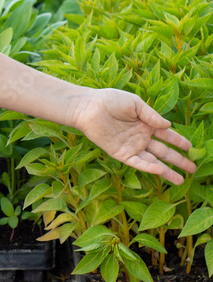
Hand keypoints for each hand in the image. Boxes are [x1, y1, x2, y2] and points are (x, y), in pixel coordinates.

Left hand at [71, 88, 196, 184]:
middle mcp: (140, 137)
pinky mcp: (120, 153)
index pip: (167, 135)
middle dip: (178, 160)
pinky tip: (160, 170)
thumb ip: (151, 115)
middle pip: (163, 151)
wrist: (88, 107)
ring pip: (152, 161)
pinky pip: (136, 162)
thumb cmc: (110, 100)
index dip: (179, 141)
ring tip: (180, 180)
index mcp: (146, 124)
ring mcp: (131, 146)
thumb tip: (168, 126)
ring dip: (166, 170)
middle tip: (193, 168)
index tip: (191, 148)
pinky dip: (148, 167)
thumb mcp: (134, 103)